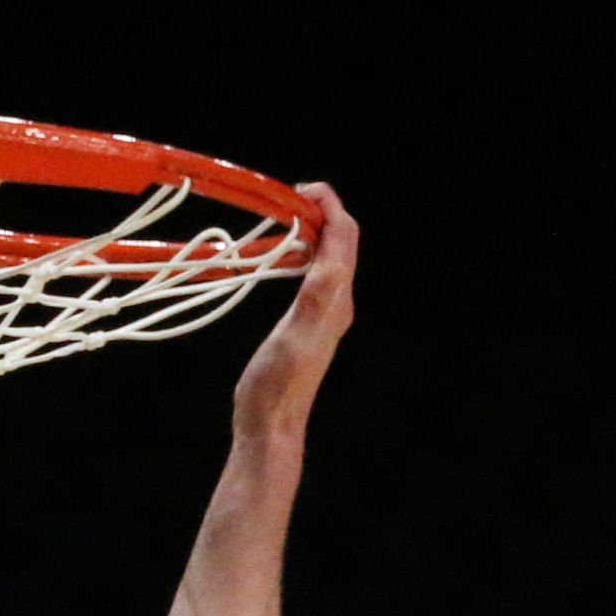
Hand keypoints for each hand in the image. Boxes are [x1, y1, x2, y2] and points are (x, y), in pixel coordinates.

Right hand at [233, 185, 357, 439]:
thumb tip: (333, 259)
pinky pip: (313, 273)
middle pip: (342, 242)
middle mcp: (337, 302)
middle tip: (286, 199)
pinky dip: (300, 253)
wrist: (272, 426)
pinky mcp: (308, 322)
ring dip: (311, 230)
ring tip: (283, 218)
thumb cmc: (278, 384)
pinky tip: (278, 257)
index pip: (344, 237)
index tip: (299, 190)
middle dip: (321, 212)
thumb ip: (316, 296)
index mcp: (336, 299)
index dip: (329, 205)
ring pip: (329, 256)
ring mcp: (325, 313)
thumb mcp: (295, 336)